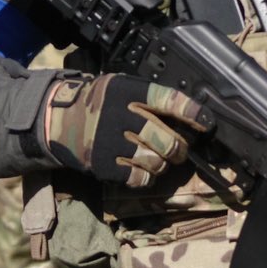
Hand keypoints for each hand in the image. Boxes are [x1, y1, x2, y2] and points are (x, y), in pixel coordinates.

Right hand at [41, 73, 211, 188]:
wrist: (59, 121)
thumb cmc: (100, 104)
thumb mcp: (121, 88)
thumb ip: (150, 98)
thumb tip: (191, 117)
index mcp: (127, 92)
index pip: (169, 100)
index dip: (193, 113)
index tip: (207, 124)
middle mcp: (120, 116)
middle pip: (168, 141)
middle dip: (180, 149)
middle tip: (179, 151)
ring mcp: (111, 142)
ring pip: (157, 163)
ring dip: (162, 164)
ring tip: (156, 159)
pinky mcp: (103, 165)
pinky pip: (140, 179)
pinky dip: (146, 178)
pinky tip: (140, 169)